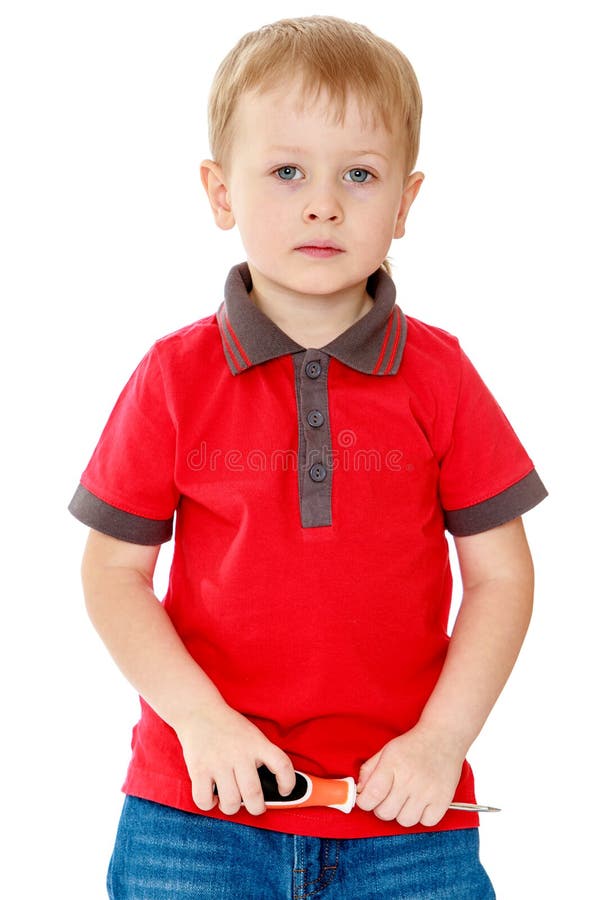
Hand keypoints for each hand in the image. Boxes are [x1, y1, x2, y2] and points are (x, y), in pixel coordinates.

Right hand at [175, 701, 295, 816]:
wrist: (200, 711)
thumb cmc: (229, 727)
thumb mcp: (252, 735)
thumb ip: (261, 755)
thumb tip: (272, 786)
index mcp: (257, 744)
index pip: (282, 764)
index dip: (288, 782)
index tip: (284, 790)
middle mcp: (239, 753)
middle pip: (254, 794)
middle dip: (257, 808)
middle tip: (254, 806)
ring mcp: (218, 762)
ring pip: (231, 802)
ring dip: (231, 808)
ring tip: (230, 801)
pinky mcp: (199, 769)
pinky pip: (205, 800)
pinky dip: (209, 805)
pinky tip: (212, 797)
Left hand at [355, 725, 464, 826]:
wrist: (443, 737)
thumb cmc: (412, 745)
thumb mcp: (386, 751)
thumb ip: (369, 770)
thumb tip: (360, 792)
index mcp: (393, 764)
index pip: (372, 795)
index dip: (364, 802)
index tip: (366, 800)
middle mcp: (410, 779)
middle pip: (386, 812)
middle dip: (382, 807)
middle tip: (388, 796)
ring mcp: (428, 791)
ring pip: (405, 821)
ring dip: (402, 813)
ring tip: (406, 798)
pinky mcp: (443, 799)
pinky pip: (426, 822)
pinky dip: (422, 816)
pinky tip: (422, 802)